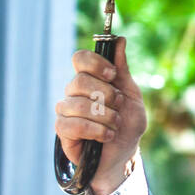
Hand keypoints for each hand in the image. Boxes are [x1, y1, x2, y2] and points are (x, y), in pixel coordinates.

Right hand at [53, 37, 146, 194]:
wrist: (125, 155)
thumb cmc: (127, 125)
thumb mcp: (132, 95)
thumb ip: (123, 70)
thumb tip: (120, 40)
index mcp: (90, 79)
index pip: (80, 58)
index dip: (95, 63)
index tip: (112, 75)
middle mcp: (74, 92)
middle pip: (79, 81)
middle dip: (105, 95)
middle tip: (118, 106)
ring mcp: (66, 111)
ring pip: (78, 104)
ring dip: (104, 116)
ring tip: (116, 125)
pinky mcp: (63, 131)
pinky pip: (74, 124)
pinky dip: (96, 130)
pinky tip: (107, 136)